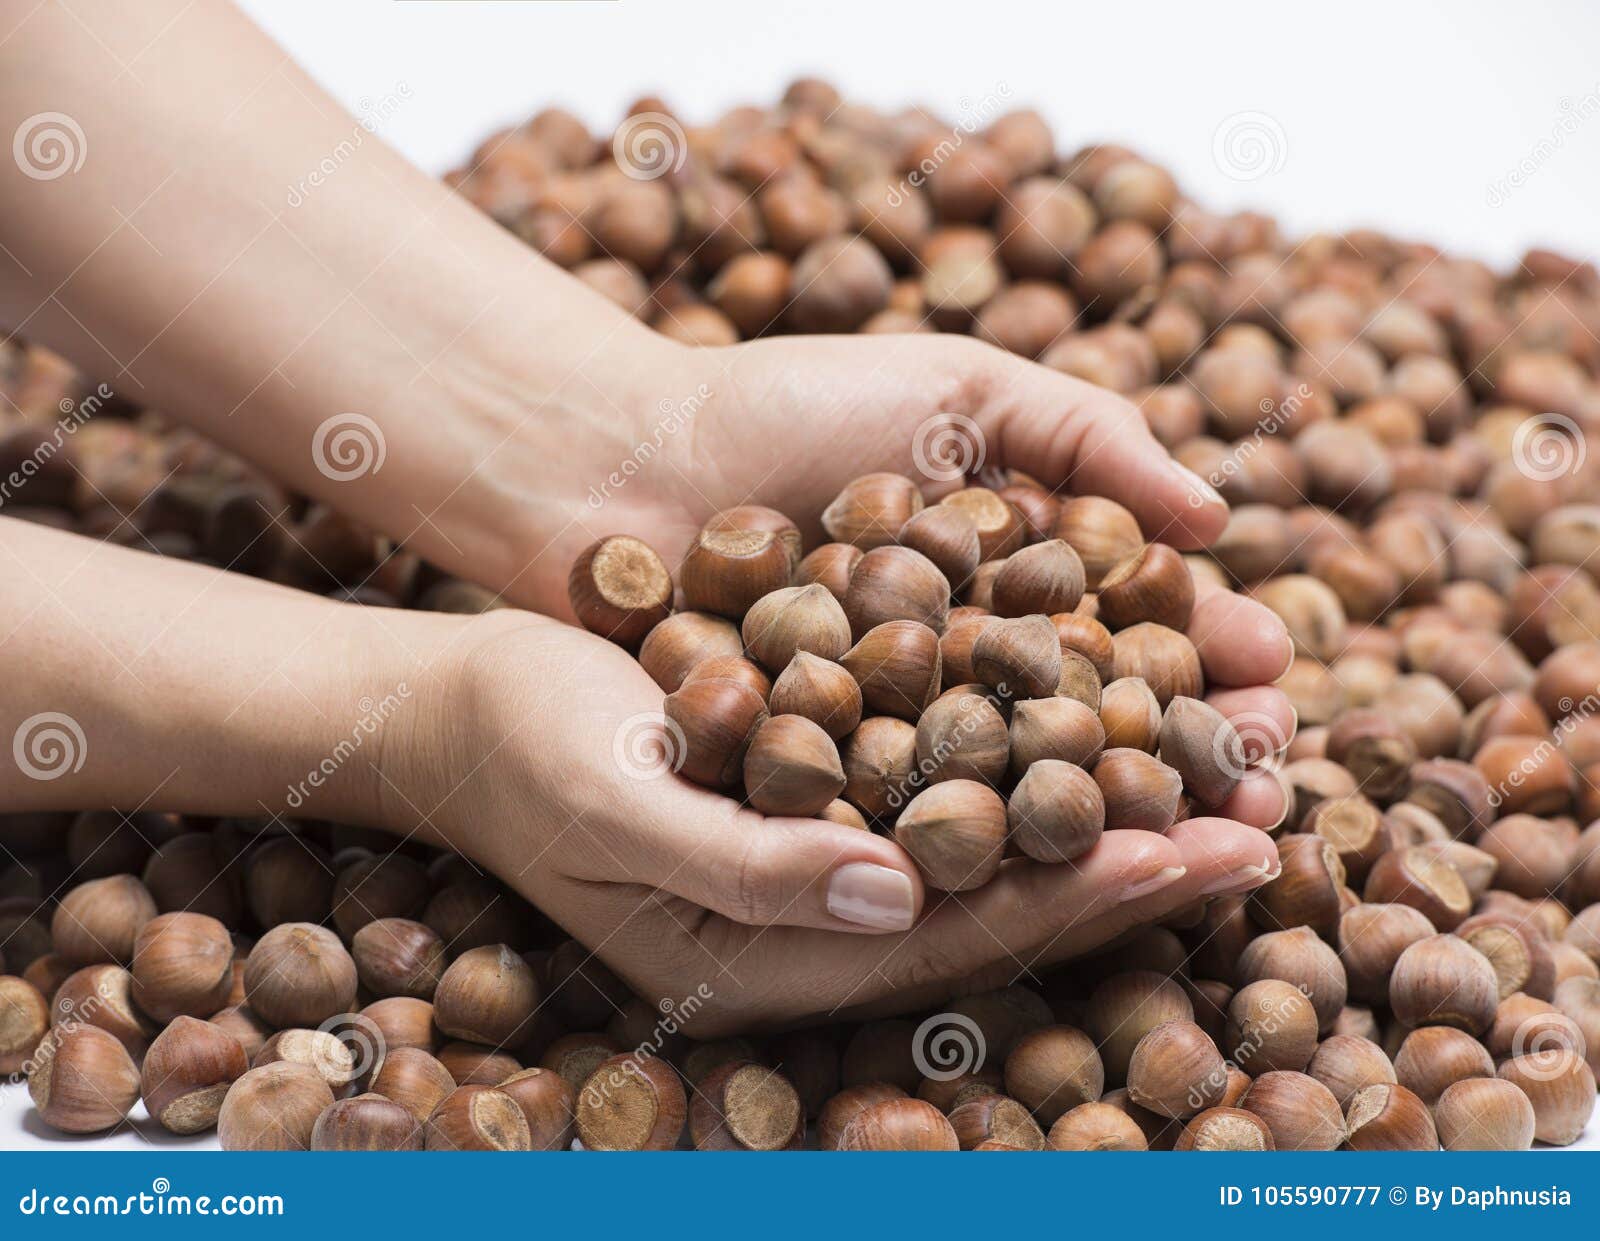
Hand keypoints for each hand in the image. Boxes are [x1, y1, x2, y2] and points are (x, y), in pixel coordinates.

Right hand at [390, 609, 1285, 1034]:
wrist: (469, 705)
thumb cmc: (529, 746)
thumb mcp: (618, 803)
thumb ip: (748, 870)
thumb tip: (891, 900)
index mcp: (775, 955)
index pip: (964, 938)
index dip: (1085, 894)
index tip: (1199, 845)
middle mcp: (823, 926)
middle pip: (1010, 906)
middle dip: (1139, 866)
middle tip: (1267, 818)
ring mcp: (832, 868)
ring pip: (1002, 853)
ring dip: (1115, 813)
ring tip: (1228, 773)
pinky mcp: (831, 802)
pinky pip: (962, 793)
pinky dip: (1044, 759)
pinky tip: (1112, 712)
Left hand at [557, 332, 1298, 834]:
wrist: (624, 459)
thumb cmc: (787, 408)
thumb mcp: (958, 390)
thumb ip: (1089, 436)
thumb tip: (1219, 521)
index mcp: (1015, 575)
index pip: (1140, 630)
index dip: (1212, 662)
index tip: (1273, 690)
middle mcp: (970, 664)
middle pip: (1102, 723)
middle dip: (1189, 758)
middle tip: (1262, 793)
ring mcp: (900, 730)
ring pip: (1028, 788)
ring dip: (1115, 820)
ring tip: (1192, 844)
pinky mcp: (826, 783)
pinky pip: (921, 821)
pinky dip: (991, 844)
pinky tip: (1056, 865)